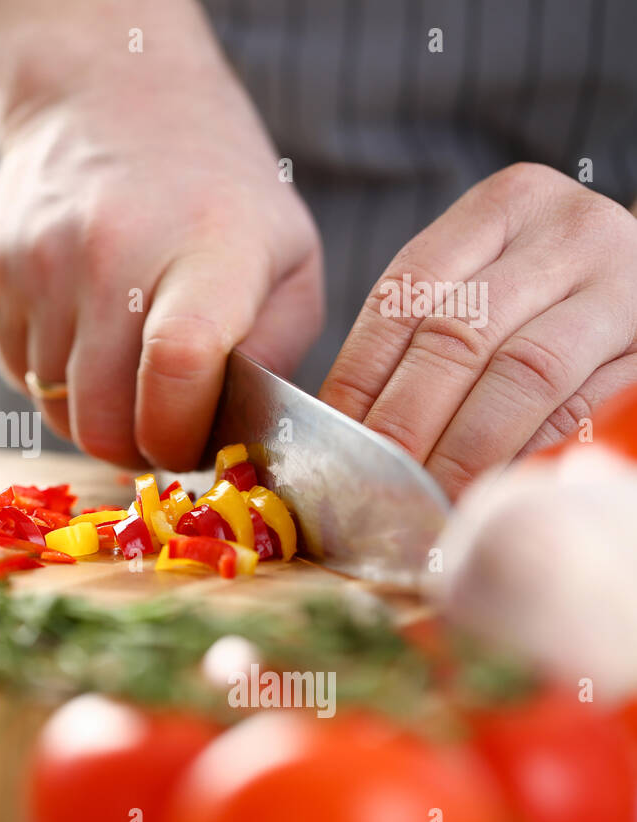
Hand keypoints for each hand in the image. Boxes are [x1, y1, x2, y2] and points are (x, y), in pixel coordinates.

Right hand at [0, 40, 322, 469]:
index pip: (178, 371)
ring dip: (93, 414)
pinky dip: (54, 378)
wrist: (108, 100)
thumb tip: (236, 433)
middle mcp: (110, 253)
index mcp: (205, 250)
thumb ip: (275, 352)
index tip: (193, 442)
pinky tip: (86, 333)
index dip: (181, 436)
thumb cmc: (215, 195)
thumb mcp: (288, 257)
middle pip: (101, 417)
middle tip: (160, 430)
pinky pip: (20, 374)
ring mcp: (39, 263)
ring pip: (54, 407)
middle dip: (135, 449)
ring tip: (127, 371)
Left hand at [321, 163, 636, 498]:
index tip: (333, 441)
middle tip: (372, 485)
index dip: (360, 377)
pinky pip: (581, 410)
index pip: (406, 295)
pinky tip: (487, 490)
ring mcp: (624, 285)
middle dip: (404, 422)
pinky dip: (526, 454)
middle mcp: (569, 232)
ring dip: (463, 448)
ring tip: (424, 498)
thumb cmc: (551, 296)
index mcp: (506, 205)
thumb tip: (345, 426)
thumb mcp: (489, 280)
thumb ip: (426, 332)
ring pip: (521, 374)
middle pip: (458, 335)